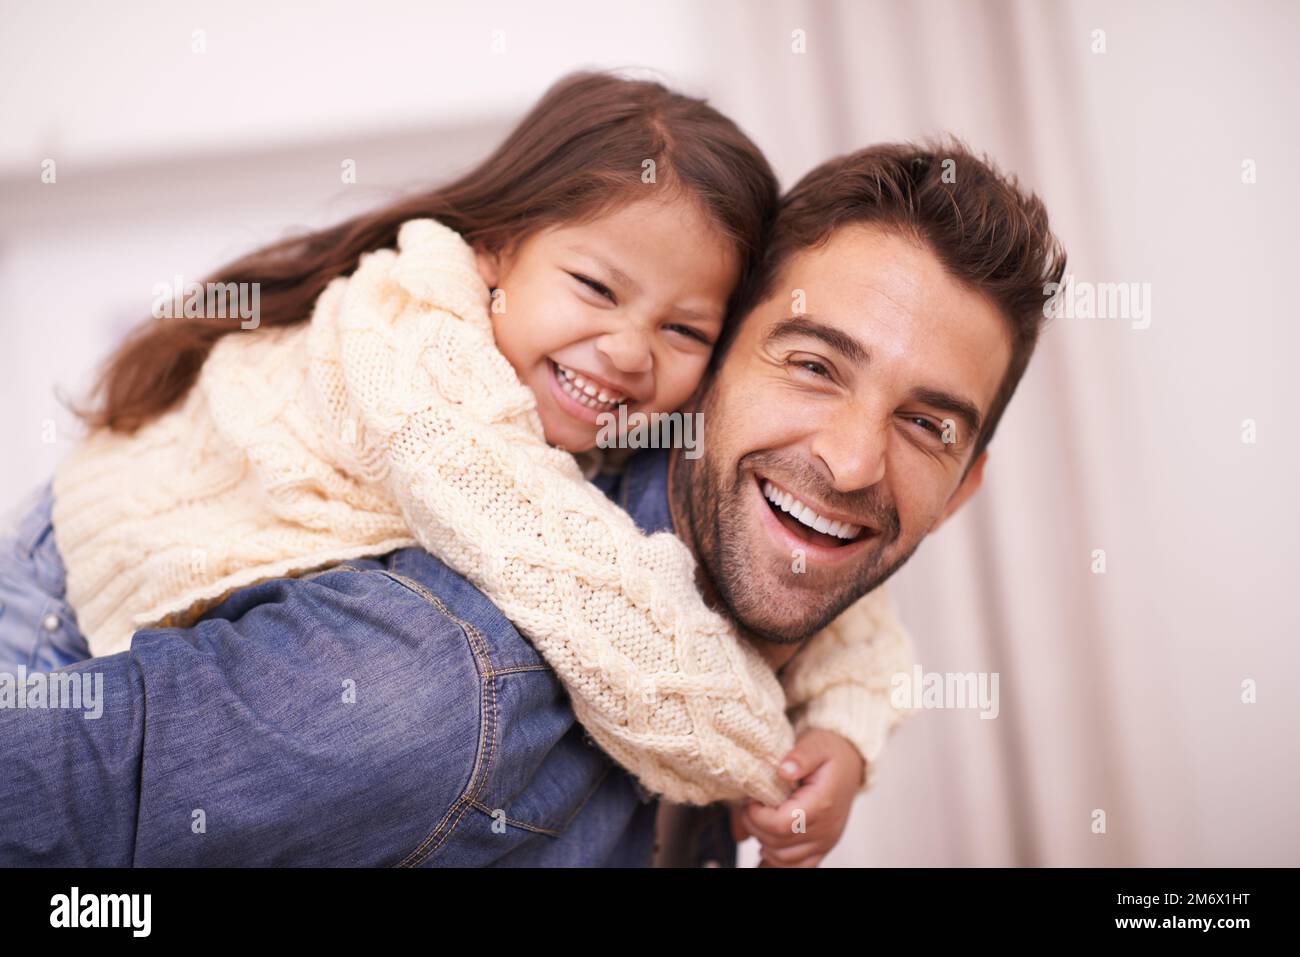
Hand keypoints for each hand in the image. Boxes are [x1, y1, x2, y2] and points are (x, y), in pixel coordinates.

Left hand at [729, 728, 863, 866]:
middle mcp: (826, 828)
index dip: (758, 816)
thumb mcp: (815, 744)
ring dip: (764, 843)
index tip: (750, 799)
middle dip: (756, 826)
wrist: (850, 761)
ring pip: (785, 860)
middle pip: (779, 845)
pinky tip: (767, 844)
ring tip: (759, 819)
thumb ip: (800, 756)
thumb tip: (784, 770)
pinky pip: (799, 867)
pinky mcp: (823, 846)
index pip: (781, 824)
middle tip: (749, 806)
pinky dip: (778, 861)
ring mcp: (825, 840)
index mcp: (821, 803)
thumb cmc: (830, 751)